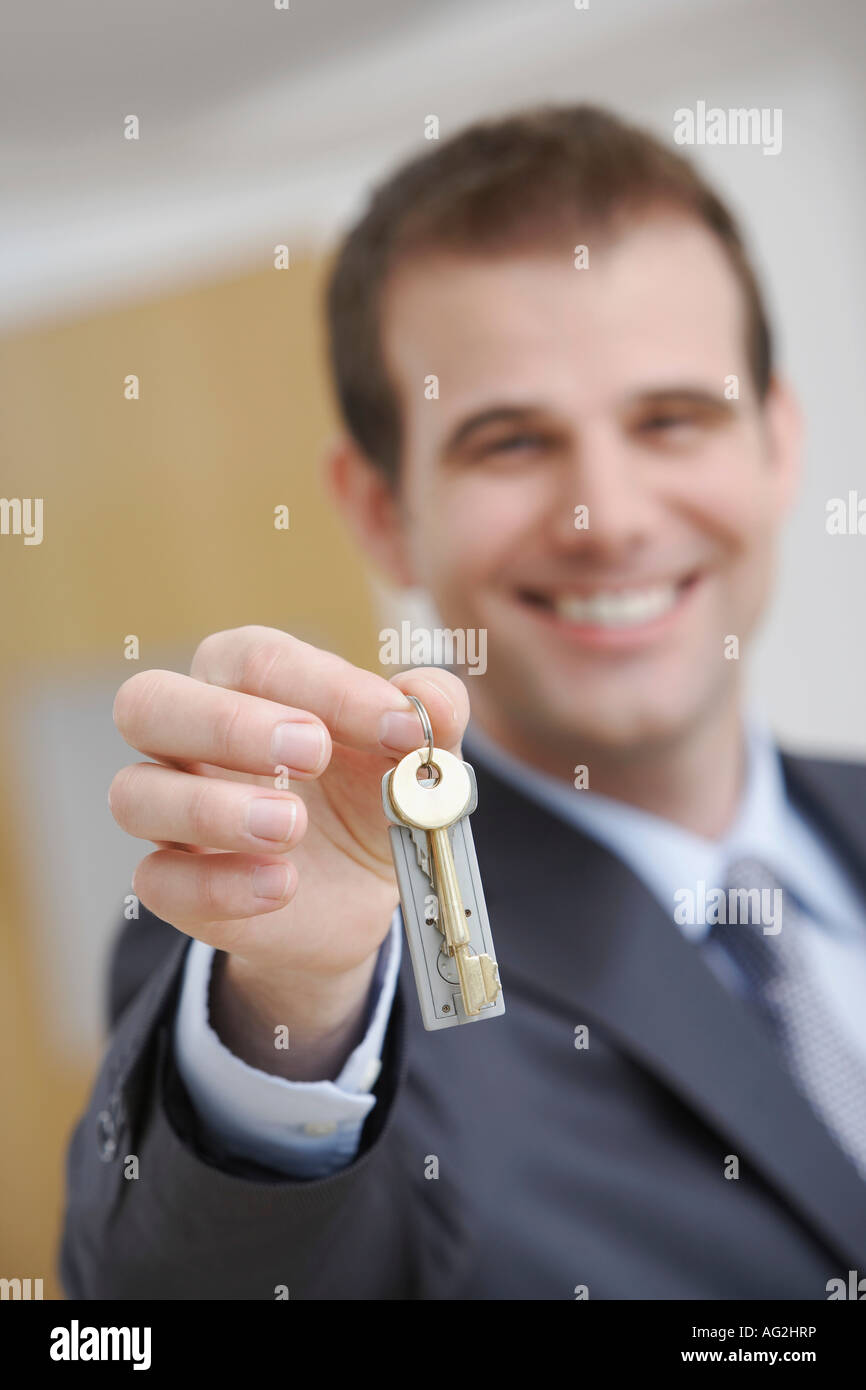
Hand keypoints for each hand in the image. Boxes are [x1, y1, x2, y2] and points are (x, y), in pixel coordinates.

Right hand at [109, 625, 468, 1075]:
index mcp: (243, 681)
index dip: (328, 687)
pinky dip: (218, 884)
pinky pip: (158, 881)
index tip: (402, 728)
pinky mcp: (174, 884)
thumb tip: (431, 702)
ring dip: (213, 808)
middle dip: (230, 724)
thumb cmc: (372, 792)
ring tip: (291, 825)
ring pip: (137, 794)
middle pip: (151, 703)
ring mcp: (170, 813)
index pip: (255, 658)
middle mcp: (186, 737)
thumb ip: (430, 712)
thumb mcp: (414, 751)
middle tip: (313, 752)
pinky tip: (282, 885)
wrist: (364, 892)